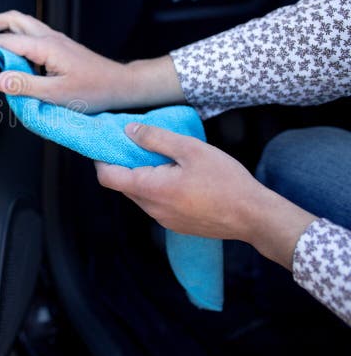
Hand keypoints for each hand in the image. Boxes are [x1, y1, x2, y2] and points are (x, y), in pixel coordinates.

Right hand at [0, 11, 183, 112]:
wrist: (119, 85)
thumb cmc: (95, 90)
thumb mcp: (58, 95)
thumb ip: (25, 86)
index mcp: (46, 46)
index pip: (5, 40)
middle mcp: (48, 37)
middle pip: (10, 19)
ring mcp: (53, 39)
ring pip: (19, 22)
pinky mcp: (56, 46)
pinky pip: (27, 33)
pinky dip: (10, 36)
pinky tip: (6, 52)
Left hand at [95, 122, 315, 269]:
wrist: (253, 216)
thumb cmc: (225, 181)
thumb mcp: (190, 150)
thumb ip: (156, 138)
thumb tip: (129, 130)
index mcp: (150, 189)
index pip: (108, 177)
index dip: (101, 160)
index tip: (105, 144)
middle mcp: (151, 208)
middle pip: (122, 185)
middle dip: (123, 165)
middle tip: (134, 144)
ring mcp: (163, 220)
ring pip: (139, 195)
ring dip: (141, 177)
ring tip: (159, 157)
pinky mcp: (176, 224)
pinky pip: (155, 204)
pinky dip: (155, 188)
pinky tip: (175, 175)